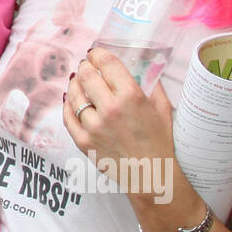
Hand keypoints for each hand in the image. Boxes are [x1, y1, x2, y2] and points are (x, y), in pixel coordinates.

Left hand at [63, 47, 175, 198]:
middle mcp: (110, 109)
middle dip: (85, 67)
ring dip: (75, 84)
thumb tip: (144, 65)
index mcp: (131, 97)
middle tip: (87, 66)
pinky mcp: (84, 142)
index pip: (107, 64)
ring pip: (74, 95)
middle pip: (86, 76)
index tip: (95, 53)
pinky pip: (67, 117)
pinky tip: (71, 100)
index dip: (97, 54)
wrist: (152, 177)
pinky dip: (67, 105)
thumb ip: (153, 83)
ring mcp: (94, 127)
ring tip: (78, 81)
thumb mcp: (163, 108)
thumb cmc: (160, 142)